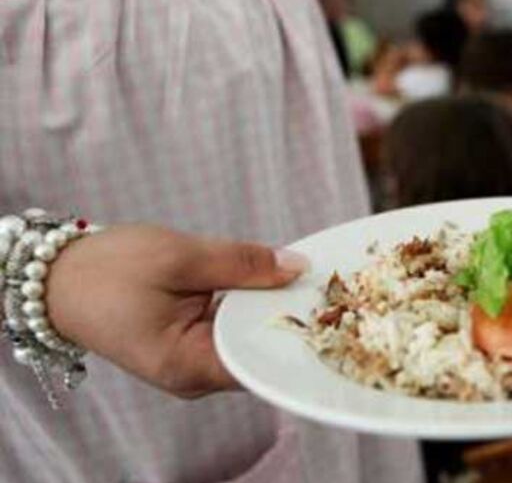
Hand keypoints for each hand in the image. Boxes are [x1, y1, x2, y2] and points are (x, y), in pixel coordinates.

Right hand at [44, 225, 306, 397]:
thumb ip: (242, 264)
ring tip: (308, 280)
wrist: (57, 279)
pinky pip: (235, 331)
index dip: (299, 333)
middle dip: (292, 318)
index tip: (331, 303)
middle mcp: (197, 377)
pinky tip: (275, 284)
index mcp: (190, 366)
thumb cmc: (108, 270)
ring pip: (250, 340)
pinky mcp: (193, 347)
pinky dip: (251, 308)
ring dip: (273, 310)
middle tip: (329, 284)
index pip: (263, 362)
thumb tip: (297, 267)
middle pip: (262, 352)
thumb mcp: (179, 257)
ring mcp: (195, 365)